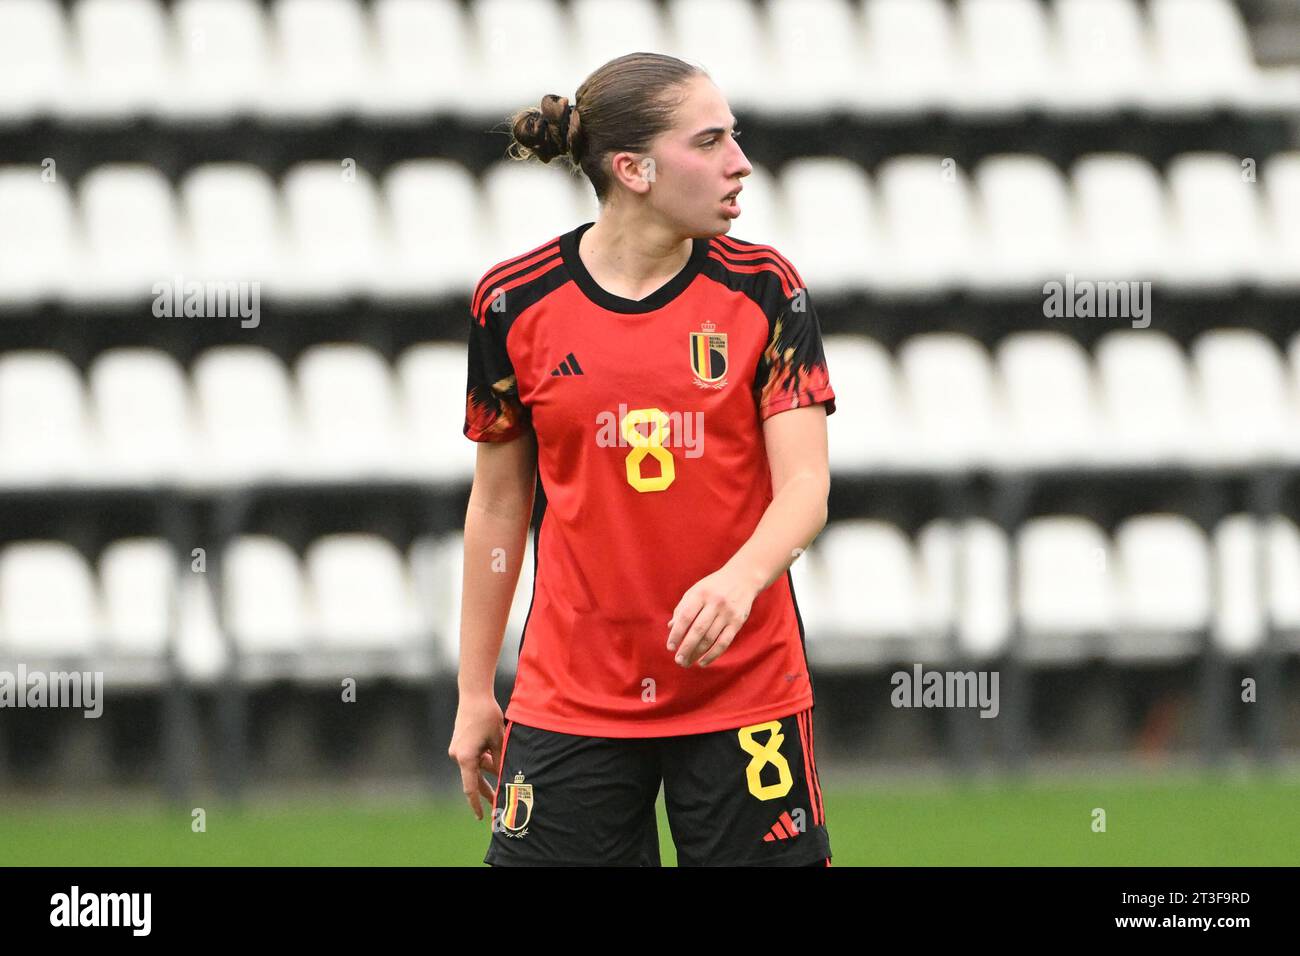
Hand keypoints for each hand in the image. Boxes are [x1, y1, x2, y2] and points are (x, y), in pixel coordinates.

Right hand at [447, 693, 505, 821]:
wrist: (474, 695)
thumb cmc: (487, 716)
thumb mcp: (498, 741)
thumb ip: (499, 761)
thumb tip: (504, 778)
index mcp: (466, 758)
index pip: (470, 788)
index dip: (476, 804)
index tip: (480, 816)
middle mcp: (457, 756)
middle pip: (473, 779)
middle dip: (486, 791)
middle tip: (497, 804)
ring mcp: (456, 750)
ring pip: (474, 767)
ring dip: (487, 771)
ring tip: (502, 775)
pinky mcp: (459, 744)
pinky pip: (472, 758)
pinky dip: (483, 760)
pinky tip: (493, 756)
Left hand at [666, 564, 759, 667]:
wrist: (743, 578)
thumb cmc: (713, 586)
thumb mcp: (696, 590)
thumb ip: (683, 607)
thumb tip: (671, 627)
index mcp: (701, 594)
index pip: (686, 616)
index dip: (676, 633)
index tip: (670, 647)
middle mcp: (715, 603)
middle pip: (698, 630)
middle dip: (686, 648)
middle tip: (678, 660)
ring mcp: (727, 613)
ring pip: (710, 638)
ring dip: (697, 654)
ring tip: (687, 662)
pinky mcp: (737, 622)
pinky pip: (724, 642)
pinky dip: (713, 655)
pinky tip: (702, 662)